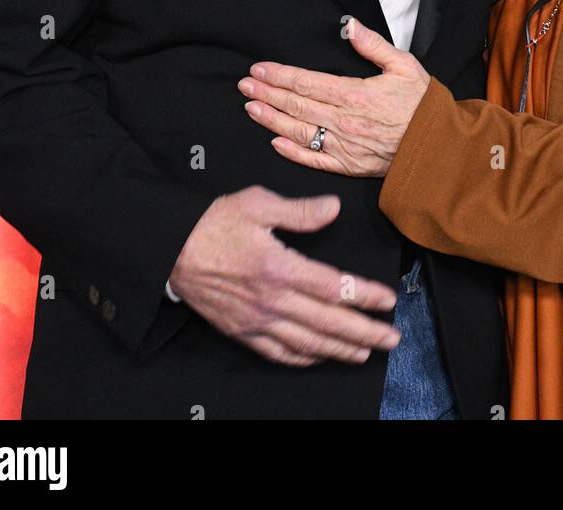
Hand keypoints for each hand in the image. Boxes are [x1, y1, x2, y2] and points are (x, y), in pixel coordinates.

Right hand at [167, 185, 399, 365]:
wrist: (171, 249)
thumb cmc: (213, 223)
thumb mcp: (257, 204)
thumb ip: (299, 211)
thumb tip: (333, 208)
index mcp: (278, 267)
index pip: (333, 287)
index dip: (364, 296)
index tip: (388, 300)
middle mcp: (271, 300)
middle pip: (328, 323)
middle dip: (364, 332)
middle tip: (391, 338)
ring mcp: (256, 321)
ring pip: (307, 343)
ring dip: (340, 350)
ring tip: (365, 352)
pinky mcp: (242, 331)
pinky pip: (278, 353)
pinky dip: (304, 358)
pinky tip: (320, 356)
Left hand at [237, 17, 430, 176]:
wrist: (441, 148)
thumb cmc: (423, 105)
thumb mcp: (404, 66)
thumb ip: (373, 45)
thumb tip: (350, 25)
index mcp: (355, 95)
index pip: (307, 82)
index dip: (279, 75)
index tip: (259, 69)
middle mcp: (344, 122)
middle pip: (296, 105)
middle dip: (267, 93)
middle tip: (244, 85)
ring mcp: (345, 147)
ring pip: (299, 132)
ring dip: (271, 119)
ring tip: (251, 108)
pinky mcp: (349, 166)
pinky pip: (315, 160)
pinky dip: (292, 152)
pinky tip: (275, 142)